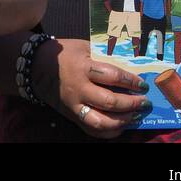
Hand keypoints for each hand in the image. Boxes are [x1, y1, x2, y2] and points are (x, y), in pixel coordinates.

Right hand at [32, 37, 149, 138]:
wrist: (36, 66)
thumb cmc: (65, 53)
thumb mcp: (84, 48)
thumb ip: (105, 57)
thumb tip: (131, 65)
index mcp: (82, 68)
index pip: (113, 77)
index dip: (131, 81)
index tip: (143, 84)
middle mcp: (78, 89)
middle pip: (110, 102)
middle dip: (131, 103)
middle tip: (144, 102)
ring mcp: (74, 105)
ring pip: (102, 121)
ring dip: (123, 121)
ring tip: (135, 115)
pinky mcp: (71, 116)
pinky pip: (92, 130)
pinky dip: (109, 132)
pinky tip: (120, 126)